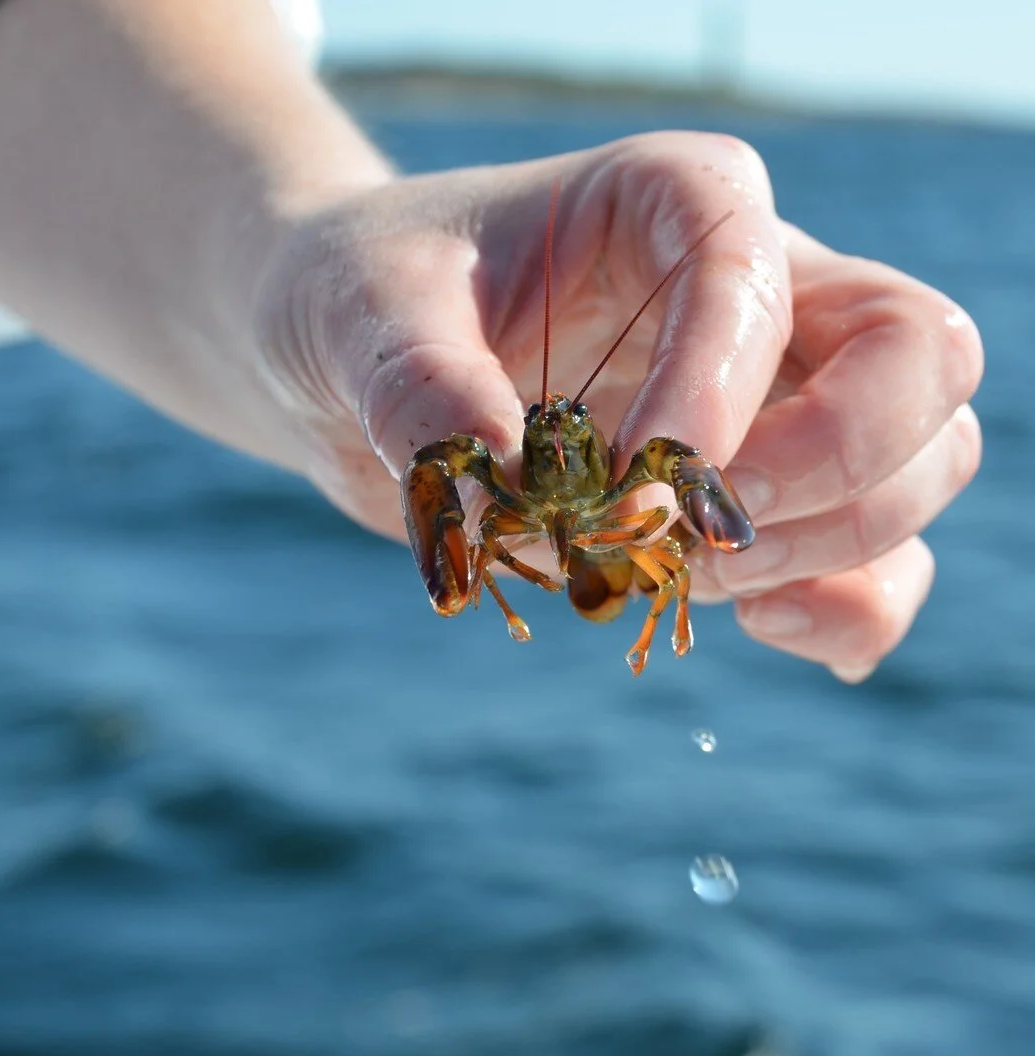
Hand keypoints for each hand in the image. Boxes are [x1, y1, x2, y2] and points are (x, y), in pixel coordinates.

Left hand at [252, 132, 981, 680]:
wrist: (362, 358)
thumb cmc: (369, 299)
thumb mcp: (364, 315)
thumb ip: (423, 387)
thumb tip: (512, 486)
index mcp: (673, 202)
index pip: (758, 276)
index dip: (719, 387)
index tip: (628, 483)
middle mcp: (758, 291)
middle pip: (920, 360)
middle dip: (832, 464)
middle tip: (687, 528)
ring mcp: (773, 400)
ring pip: (922, 465)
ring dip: (825, 548)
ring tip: (673, 576)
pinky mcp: (756, 500)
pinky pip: (875, 562)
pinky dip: (846, 612)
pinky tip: (755, 625)